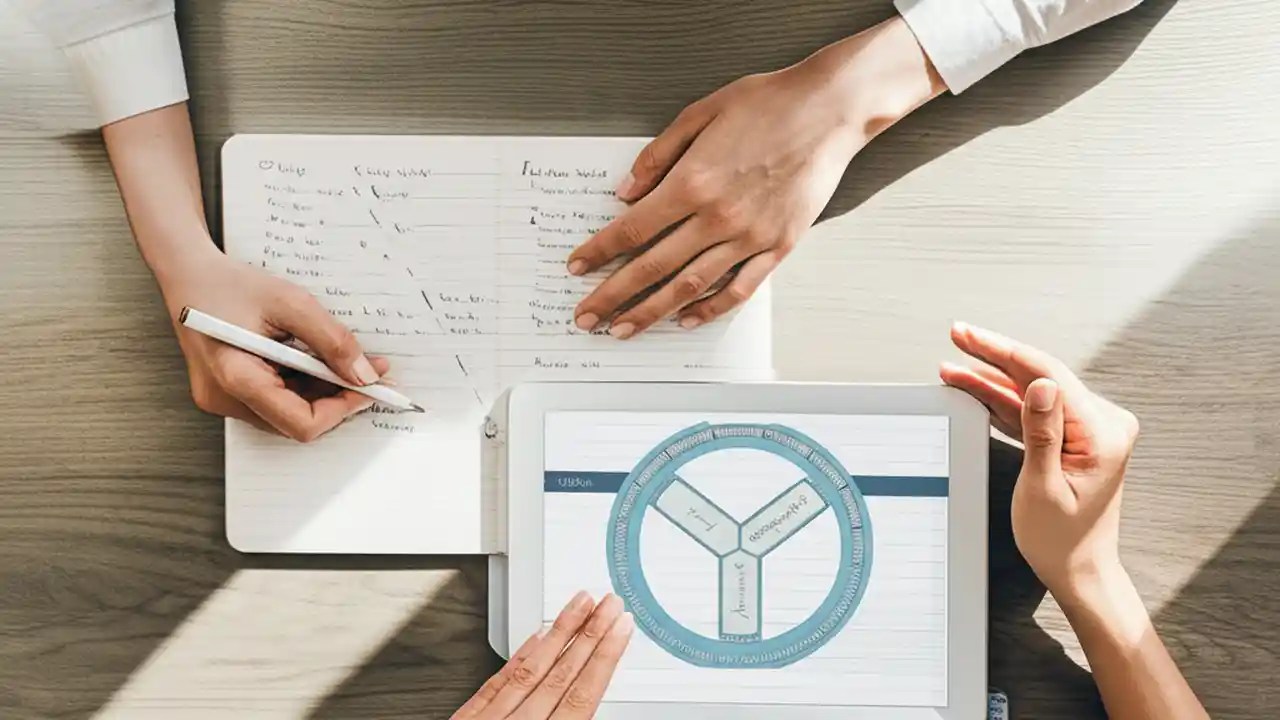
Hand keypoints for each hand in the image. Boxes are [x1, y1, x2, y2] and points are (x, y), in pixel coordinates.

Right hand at [158, 248, 387, 441]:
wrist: (188, 274)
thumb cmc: (229, 283)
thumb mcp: (291, 302)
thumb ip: (332, 340)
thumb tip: (364, 374)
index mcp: (235, 378)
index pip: (301, 423)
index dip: (342, 408)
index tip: (369, 386)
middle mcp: (225, 399)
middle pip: (296, 422)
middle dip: (335, 399)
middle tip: (364, 371)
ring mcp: (224, 398)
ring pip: (287, 414)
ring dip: (320, 392)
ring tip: (339, 359)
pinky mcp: (227, 392)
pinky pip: (274, 401)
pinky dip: (300, 385)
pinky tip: (312, 359)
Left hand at [453, 592, 632, 719]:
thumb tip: (590, 694)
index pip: (583, 694)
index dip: (606, 657)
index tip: (622, 628)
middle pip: (562, 674)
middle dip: (591, 634)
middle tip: (609, 604)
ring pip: (532, 669)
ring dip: (561, 632)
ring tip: (580, 603)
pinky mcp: (468, 719)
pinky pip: (497, 682)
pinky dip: (520, 658)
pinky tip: (536, 636)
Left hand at [568, 17, 942, 337]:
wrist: (829, 108)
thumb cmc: (767, 103)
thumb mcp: (700, 113)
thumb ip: (657, 156)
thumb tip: (625, 192)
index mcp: (692, 182)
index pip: (631, 229)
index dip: (598, 252)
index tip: (577, 268)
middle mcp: (717, 217)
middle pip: (652, 266)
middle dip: (613, 295)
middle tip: (587, 317)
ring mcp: (750, 236)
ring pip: (690, 286)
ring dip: (651, 312)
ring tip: (624, 329)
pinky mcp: (779, 246)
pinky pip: (739, 288)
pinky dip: (710, 308)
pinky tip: (686, 320)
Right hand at [940, 323, 1140, 599]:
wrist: (1079, 569)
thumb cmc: (1062, 540)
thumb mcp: (1043, 487)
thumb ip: (1041, 432)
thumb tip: (1040, 385)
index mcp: (1103, 433)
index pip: (1047, 375)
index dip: (1003, 351)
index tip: (970, 336)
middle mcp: (1103, 423)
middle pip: (1039, 374)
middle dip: (993, 355)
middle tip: (957, 335)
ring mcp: (1090, 428)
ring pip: (1032, 389)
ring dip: (992, 378)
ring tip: (954, 366)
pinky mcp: (1075, 436)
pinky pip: (1034, 410)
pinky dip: (1003, 400)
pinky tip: (974, 387)